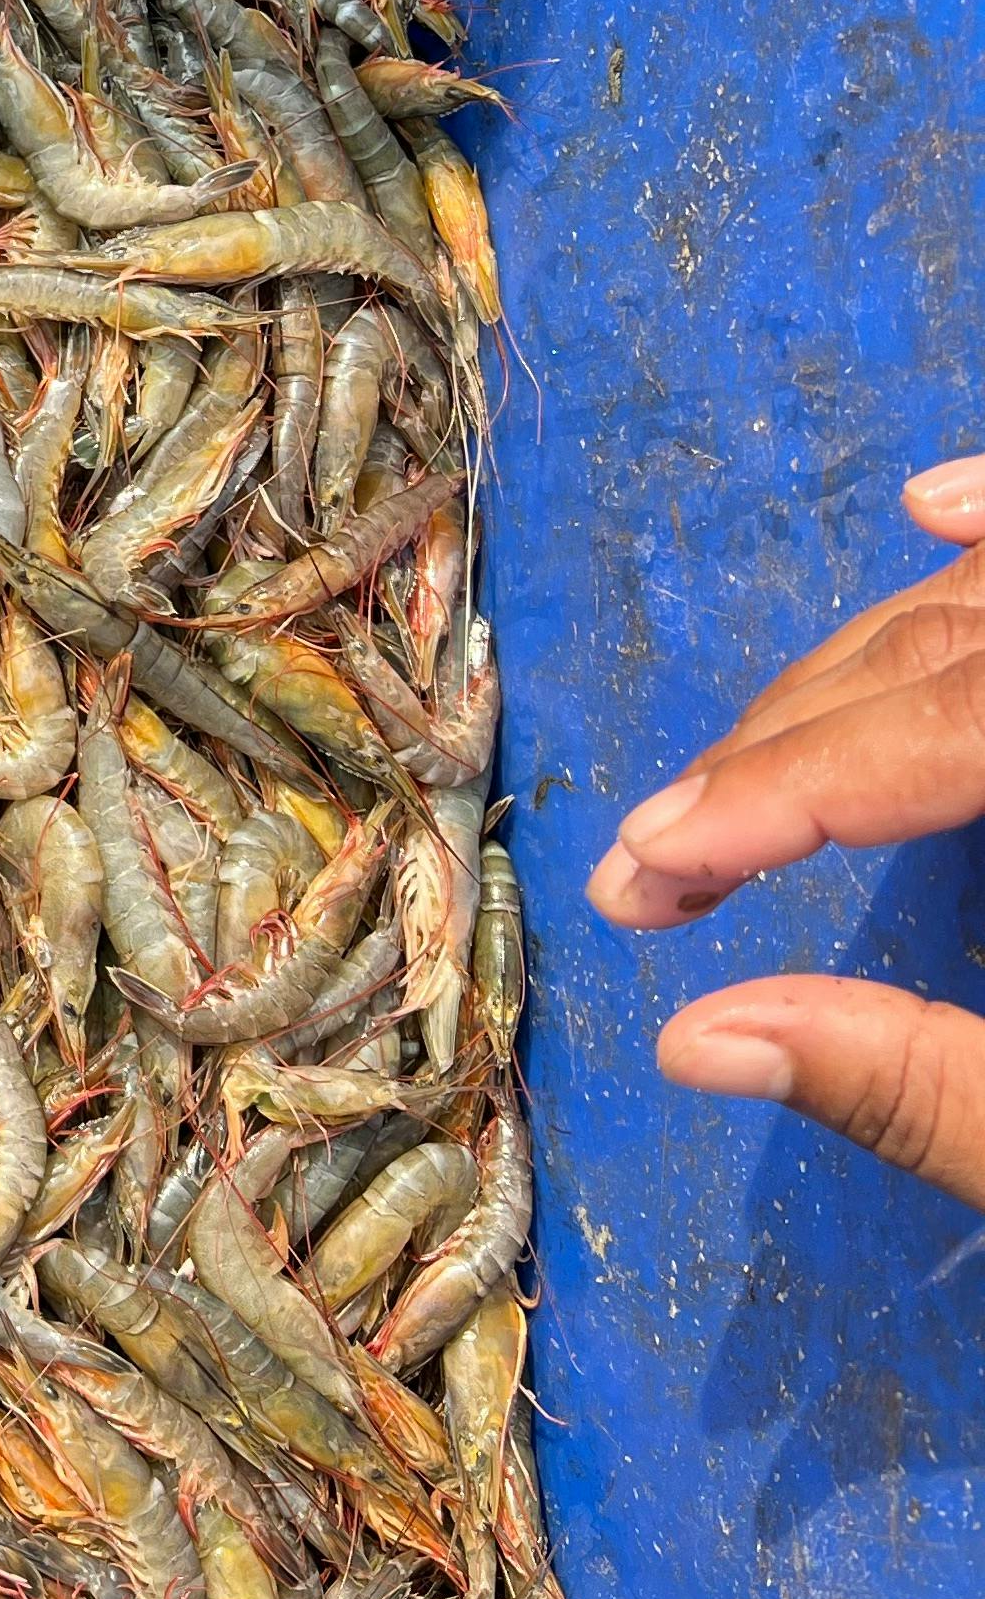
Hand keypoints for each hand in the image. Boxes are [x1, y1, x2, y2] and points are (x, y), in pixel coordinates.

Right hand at [587, 457, 984, 1206]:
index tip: (646, 867)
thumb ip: (923, 1090)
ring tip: (727, 774)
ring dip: (856, 668)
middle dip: (784, 750)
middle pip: (960, 655)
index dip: (778, 792)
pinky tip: (936, 508)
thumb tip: (697, 1046)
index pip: (953, 727)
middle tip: (650, 857)